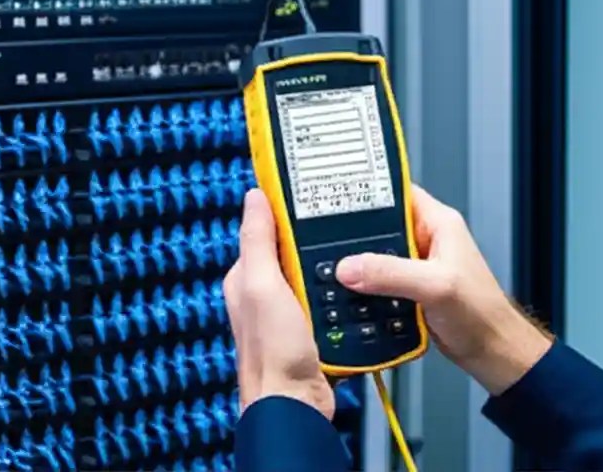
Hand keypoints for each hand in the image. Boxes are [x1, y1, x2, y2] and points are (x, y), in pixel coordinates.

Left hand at [224, 189, 335, 418]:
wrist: (296, 405)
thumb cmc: (274, 352)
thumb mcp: (262, 286)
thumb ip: (257, 241)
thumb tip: (254, 196)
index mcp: (246, 279)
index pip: (267, 231)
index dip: (289, 214)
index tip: (315, 197)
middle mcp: (265, 294)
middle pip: (296, 253)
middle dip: (318, 244)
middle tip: (345, 229)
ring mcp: (289, 314)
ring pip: (317, 277)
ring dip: (334, 271)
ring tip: (354, 258)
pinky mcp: (312, 331)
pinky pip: (332, 302)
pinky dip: (343, 297)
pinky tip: (357, 291)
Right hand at [335, 185, 552, 394]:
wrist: (492, 353)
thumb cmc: (481, 313)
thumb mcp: (435, 286)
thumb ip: (392, 273)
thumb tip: (348, 267)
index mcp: (439, 223)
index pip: (398, 193)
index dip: (368, 193)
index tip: (336, 196)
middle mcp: (427, 240)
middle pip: (381, 227)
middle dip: (354, 235)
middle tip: (320, 238)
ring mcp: (417, 267)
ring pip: (377, 257)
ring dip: (357, 266)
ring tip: (325, 267)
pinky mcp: (410, 291)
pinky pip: (379, 283)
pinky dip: (364, 289)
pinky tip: (345, 295)